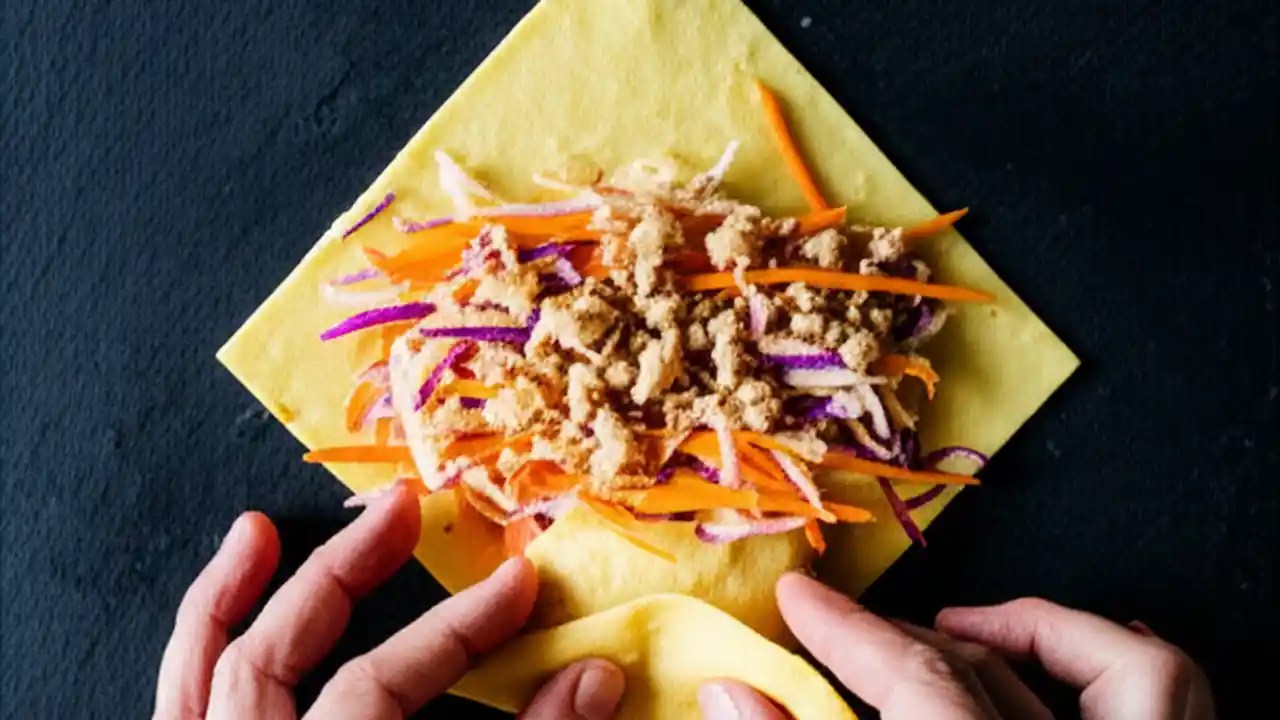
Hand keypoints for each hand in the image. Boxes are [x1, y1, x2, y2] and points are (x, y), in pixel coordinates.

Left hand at [153, 484, 623, 719]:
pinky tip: (225, 605)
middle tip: (401, 507)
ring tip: (258, 529)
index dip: (456, 631)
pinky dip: (201, 645)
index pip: (381, 688)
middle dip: (344, 573)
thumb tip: (595, 675)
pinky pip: (178, 703)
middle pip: (276, 658)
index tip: (516, 584)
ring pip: (199, 676)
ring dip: (231, 596)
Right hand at [699, 573, 1214, 719]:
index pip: (923, 689)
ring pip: (1127, 671)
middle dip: (902, 644)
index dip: (849, 637)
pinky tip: (1049, 663)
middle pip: (991, 677)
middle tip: (847, 638)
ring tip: (960, 626)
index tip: (796, 601)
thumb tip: (729, 692)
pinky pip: (1173, 699)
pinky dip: (1103, 660)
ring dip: (1033, 628)